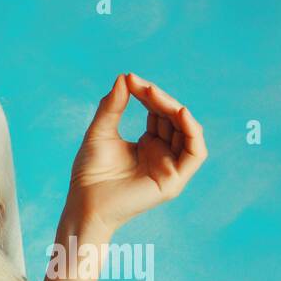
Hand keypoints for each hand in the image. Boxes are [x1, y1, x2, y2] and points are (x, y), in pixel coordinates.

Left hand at [64, 72, 206, 237]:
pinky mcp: (174, 181)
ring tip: (155, 93)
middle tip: (142, 85)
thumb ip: (113, 106)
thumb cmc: (89, 172)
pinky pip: (195, 154)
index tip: (130, 79)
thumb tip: (123, 77)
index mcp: (149, 144)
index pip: (158, 112)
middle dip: (160, 98)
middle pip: (173, 119)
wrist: (85, 203)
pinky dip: (193, 132)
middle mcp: (163, 154)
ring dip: (174, 109)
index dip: (148, 94)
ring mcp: (170, 167)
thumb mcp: (100, 132)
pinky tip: (180, 112)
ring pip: (186, 131)